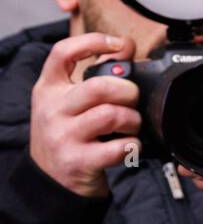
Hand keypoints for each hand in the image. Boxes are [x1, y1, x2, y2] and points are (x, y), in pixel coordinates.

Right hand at [29, 32, 140, 197]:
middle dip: (127, 91)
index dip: (93, 41)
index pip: (63, 52)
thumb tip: (125, 46)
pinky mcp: (79, 161)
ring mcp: (64, 136)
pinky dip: (132, 146)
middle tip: (133, 99)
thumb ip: (93, 76)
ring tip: (132, 125)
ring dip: (132, 120)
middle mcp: (53, 110)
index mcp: (48, 89)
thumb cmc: (66, 136)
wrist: (52, 181)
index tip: (118, 45)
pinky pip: (117, 148)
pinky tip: (130, 145)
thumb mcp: (67, 103)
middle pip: (99, 86)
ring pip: (111, 115)